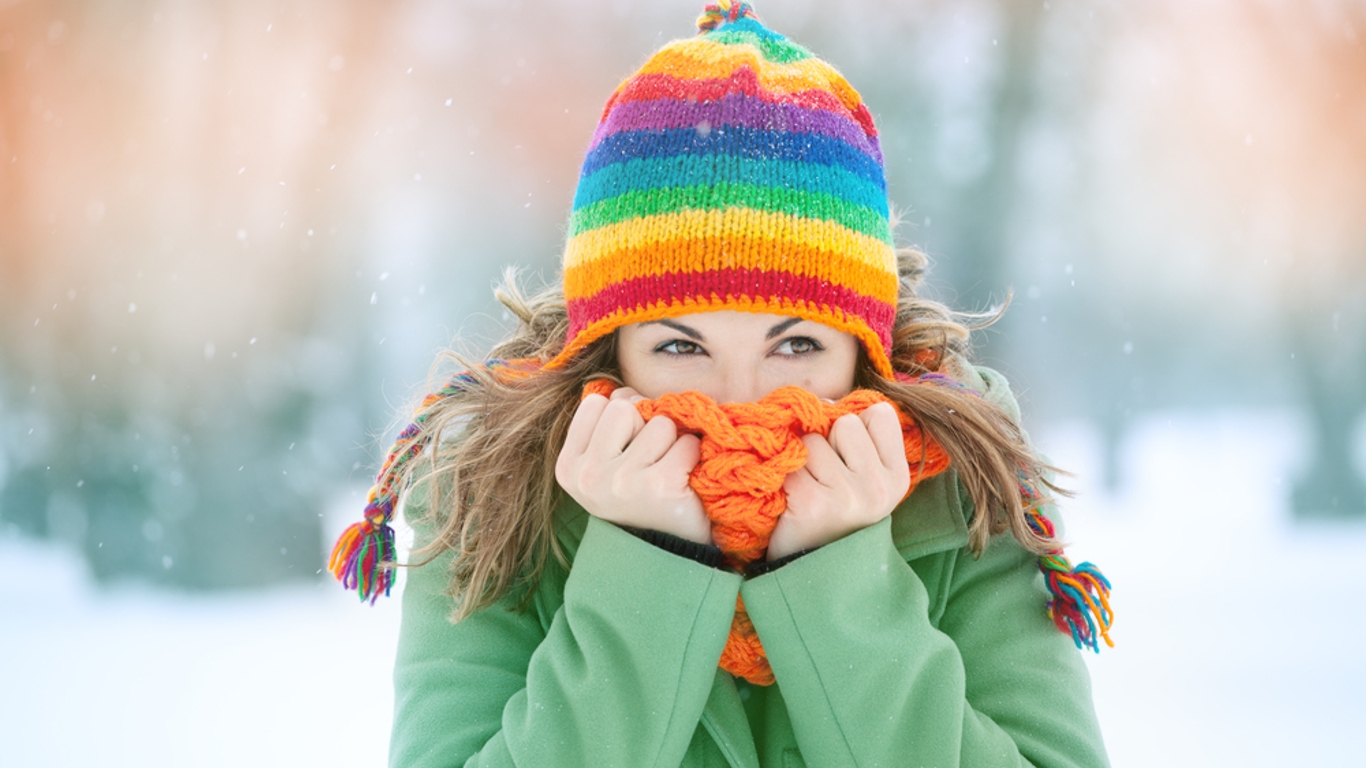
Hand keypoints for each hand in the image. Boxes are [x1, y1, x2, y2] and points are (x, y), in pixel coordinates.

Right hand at [555, 387, 710, 544]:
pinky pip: (686, 442)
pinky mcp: (659, 487)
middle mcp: (589, 477)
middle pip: (625, 408)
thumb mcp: (604, 464)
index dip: (622, 415)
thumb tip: (620, 389)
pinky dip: (692, 455)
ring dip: (672, 441)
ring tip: (665, 469)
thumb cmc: (637, 497)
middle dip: (645, 425)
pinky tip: (683, 478)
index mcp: (569, 467)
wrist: (666, 552)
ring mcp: (622, 483)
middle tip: (649, 460)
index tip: (627, 445)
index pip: (597, 403)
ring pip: (659, 423)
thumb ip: (604, 423)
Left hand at [767, 402, 910, 559]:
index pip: (879, 413)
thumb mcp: (865, 481)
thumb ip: (862, 441)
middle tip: (825, 478)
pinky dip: (785, 477)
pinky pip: (792, 461)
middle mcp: (879, 487)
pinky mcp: (814, 502)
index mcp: (897, 477)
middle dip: (827, 441)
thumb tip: (829, 400)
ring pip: (814, 440)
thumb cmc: (835, 516)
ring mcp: (849, 495)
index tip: (846, 454)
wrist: (811, 571)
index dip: (854, 425)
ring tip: (809, 489)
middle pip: (845, 422)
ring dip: (802, 460)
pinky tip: (793, 500)